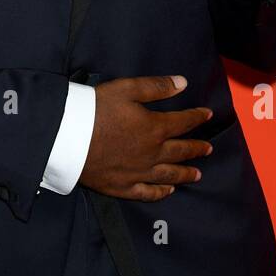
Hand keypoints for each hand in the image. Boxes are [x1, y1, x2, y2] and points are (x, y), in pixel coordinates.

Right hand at [80, 75, 214, 200]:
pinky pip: (148, 193)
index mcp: (154, 128)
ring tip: (197, 174)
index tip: (207, 115)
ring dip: (185, 173)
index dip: (197, 117)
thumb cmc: (96, 109)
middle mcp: (152, 153)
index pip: (183, 122)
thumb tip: (183, 83)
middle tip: (208, 149)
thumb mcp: (126, 89)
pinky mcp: (123, 186)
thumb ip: (156, 87)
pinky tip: (169, 191)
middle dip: (196, 148)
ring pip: (169, 175)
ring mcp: (139, 173)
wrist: (68, 138)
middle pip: (180, 151)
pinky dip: (161, 192)